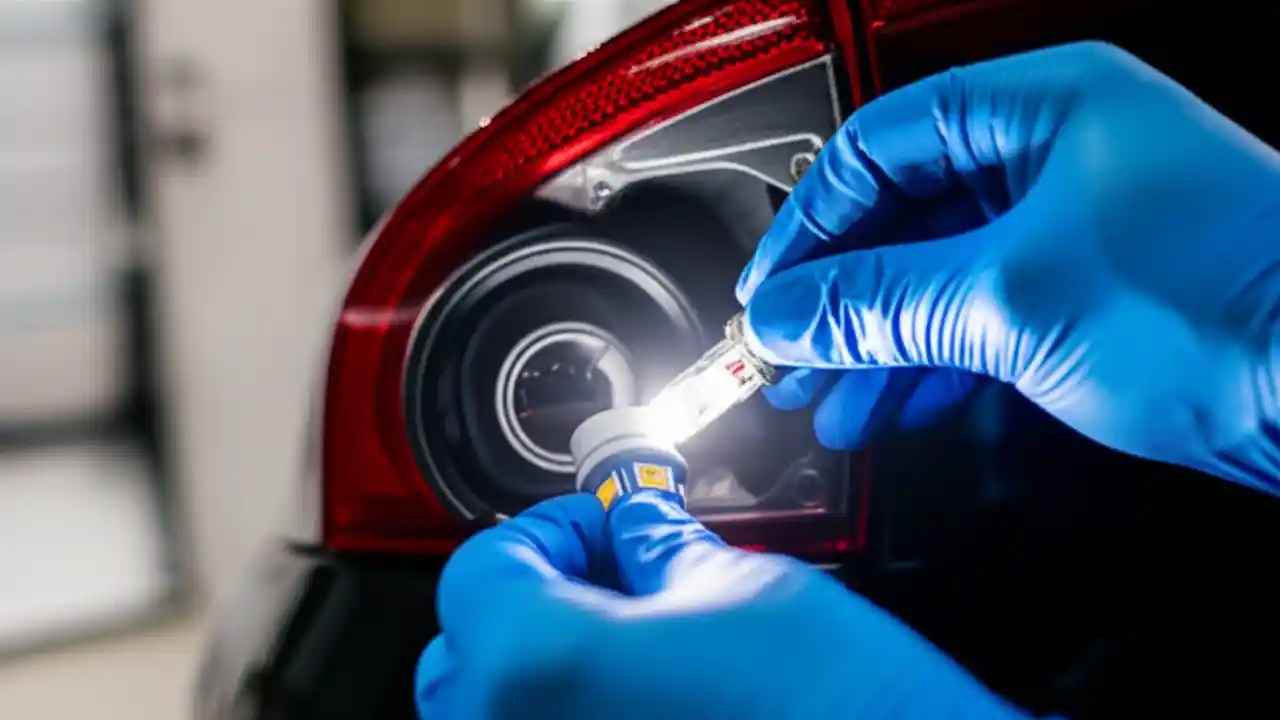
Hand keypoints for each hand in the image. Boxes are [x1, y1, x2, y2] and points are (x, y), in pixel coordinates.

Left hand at [416, 492, 1026, 719]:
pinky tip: (644, 691)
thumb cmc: (837, 707)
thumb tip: (630, 521)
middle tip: (618, 565)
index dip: (550, 525)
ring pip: (493, 708)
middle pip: (470, 644)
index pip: (482, 566)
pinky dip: (570, 710)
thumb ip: (654, 543)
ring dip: (545, 656)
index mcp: (529, 662)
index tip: (604, 516)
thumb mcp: (735, 584)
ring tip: (636, 631)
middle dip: (540, 589)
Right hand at [736, 41, 1279, 493]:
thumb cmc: (1230, 308)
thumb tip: (788, 317)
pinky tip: (888, 406)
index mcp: (1045, 106)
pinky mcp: (1088, 295)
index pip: (879, 146)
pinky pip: (977, 317)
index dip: (810, 224)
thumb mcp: (1012, 298)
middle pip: (903, 215)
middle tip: (787, 353)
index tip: (770, 293)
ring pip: (936, 274)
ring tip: (824, 397)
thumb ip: (879, 305)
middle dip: (837, 295)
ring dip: (874, 342)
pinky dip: (927, 363)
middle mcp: (1056, 155)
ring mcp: (1073, 228)